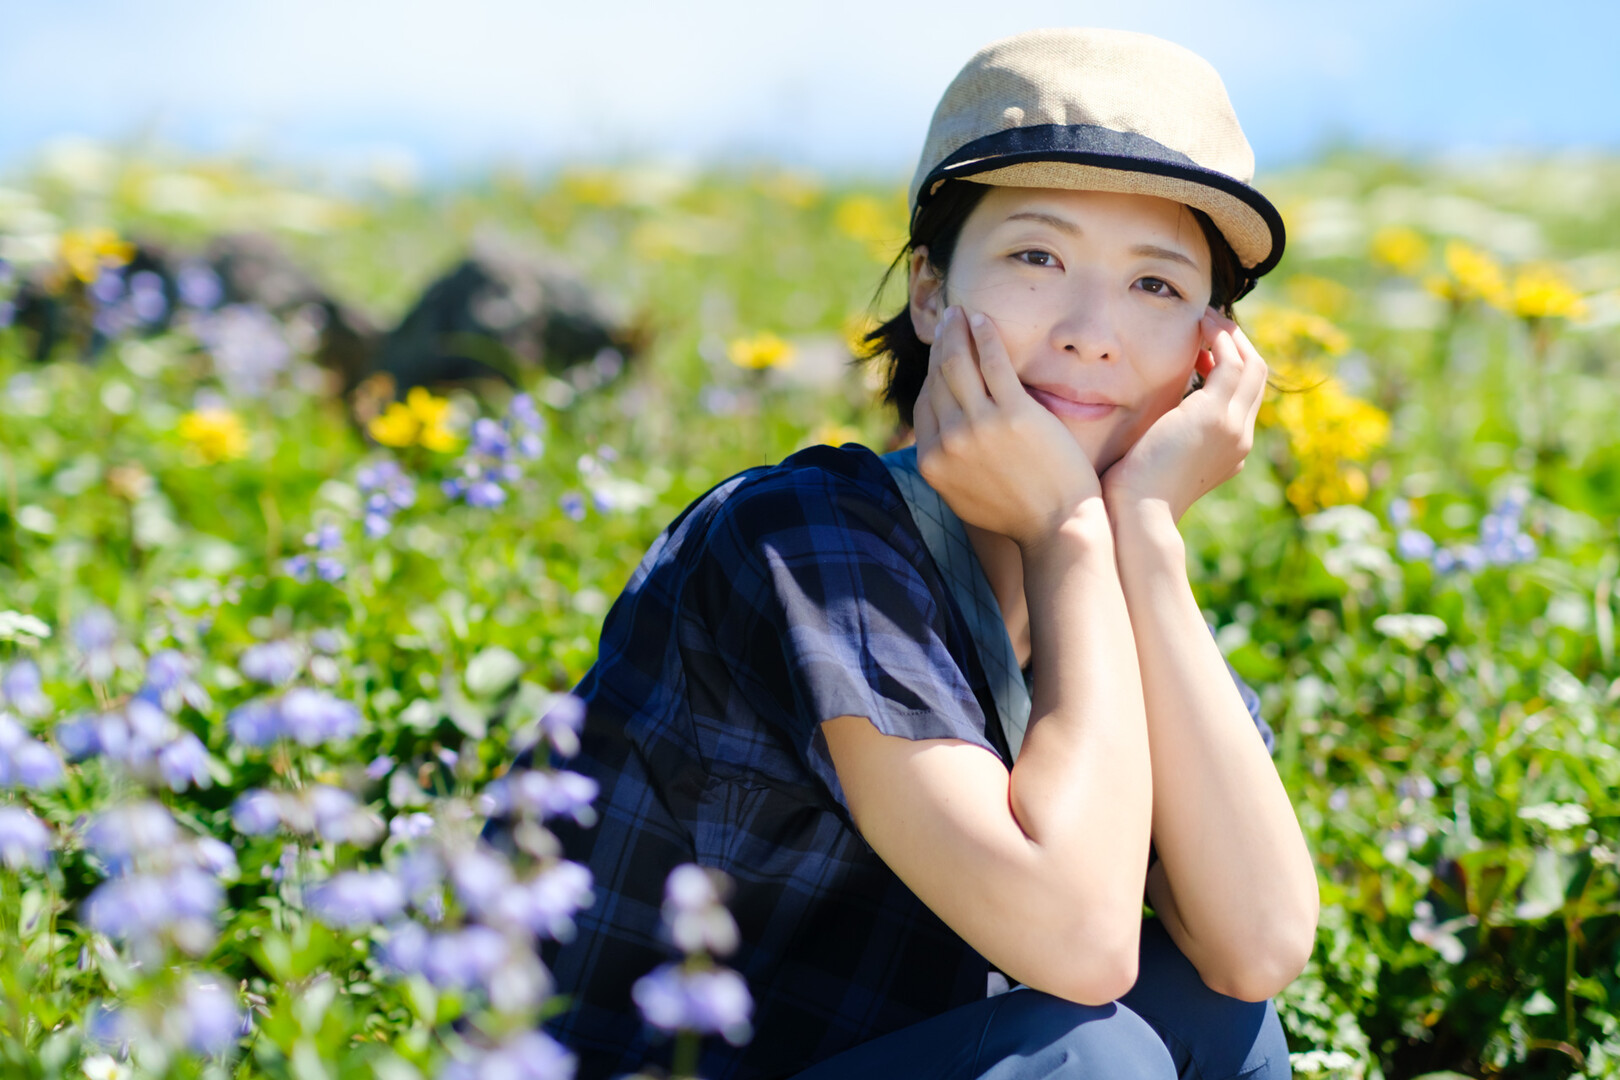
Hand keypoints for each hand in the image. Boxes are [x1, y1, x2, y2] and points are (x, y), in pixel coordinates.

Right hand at [912, 306, 1102, 550]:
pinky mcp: (1013, 413)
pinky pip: (992, 362)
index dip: (932, 373)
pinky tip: (982, 320)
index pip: (925, 403)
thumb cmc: (1018, 513)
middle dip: (940, 344)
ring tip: (960, 315)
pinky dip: (984, 336)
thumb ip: (948, 465)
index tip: (940, 354)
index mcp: (933, 462)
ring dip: (956, 332)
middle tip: (947, 321)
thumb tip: (940, 441)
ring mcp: (979, 426)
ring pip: (958, 364)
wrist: (1056, 526)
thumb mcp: (964, 495)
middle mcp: (949, 441)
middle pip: (937, 379)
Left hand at [1099, 308, 1266, 522]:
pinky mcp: (1215, 415)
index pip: (1244, 397)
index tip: (1204, 349)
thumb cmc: (1132, 493)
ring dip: (1229, 335)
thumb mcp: (1155, 459)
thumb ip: (1164, 436)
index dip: (1230, 366)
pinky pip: (1231, 362)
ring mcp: (1233, 427)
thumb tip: (1149, 420)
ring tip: (1205, 318)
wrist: (1136, 514)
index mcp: (1230, 451)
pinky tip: (1200, 326)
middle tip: (1210, 324)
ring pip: (1250, 365)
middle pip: (1256, 378)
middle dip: (1236, 345)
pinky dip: (1219, 339)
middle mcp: (1240, 439)